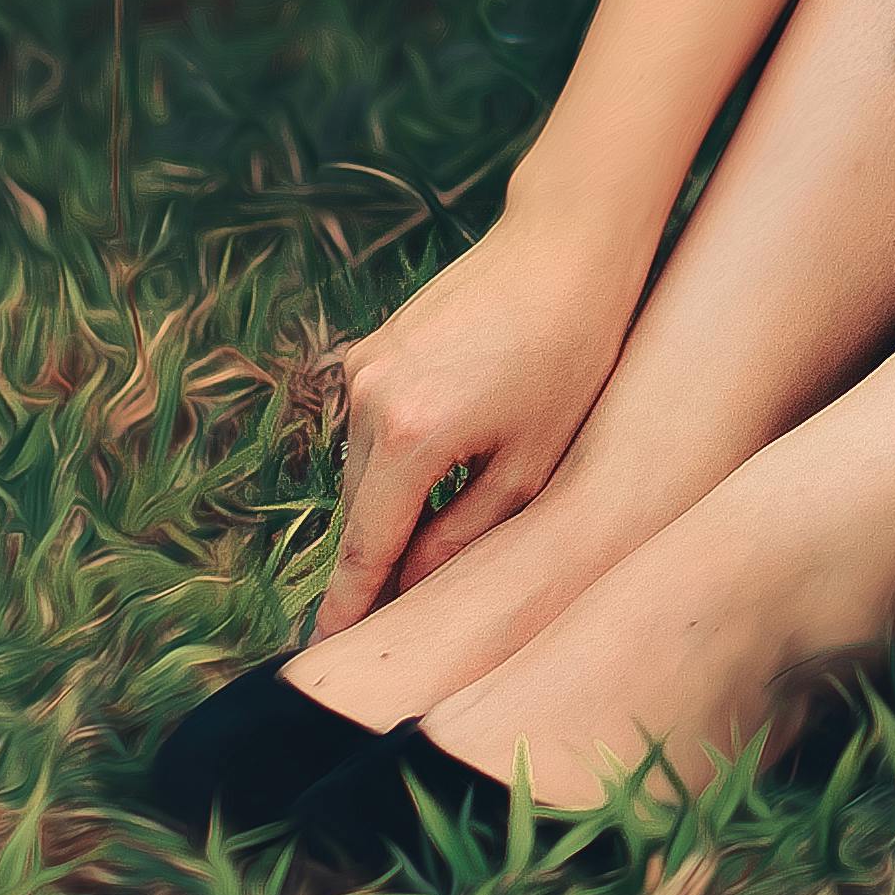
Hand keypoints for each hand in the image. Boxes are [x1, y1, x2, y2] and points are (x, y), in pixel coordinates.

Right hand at [308, 196, 636, 632]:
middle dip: (375, 556)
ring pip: (363, 465)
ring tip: (429, 536)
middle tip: (394, 615)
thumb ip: (464, 534)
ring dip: (388, 500)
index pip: (366, 545)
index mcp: (410, 435)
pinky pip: (372, 421)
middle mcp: (370, 397)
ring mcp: (366, 363)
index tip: (325, 650)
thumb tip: (414, 584)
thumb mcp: (530, 462)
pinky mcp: (376, 342)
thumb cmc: (569, 352)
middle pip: (359, 507)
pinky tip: (443, 458)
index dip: (348, 604)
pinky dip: (394, 453)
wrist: (565, 243)